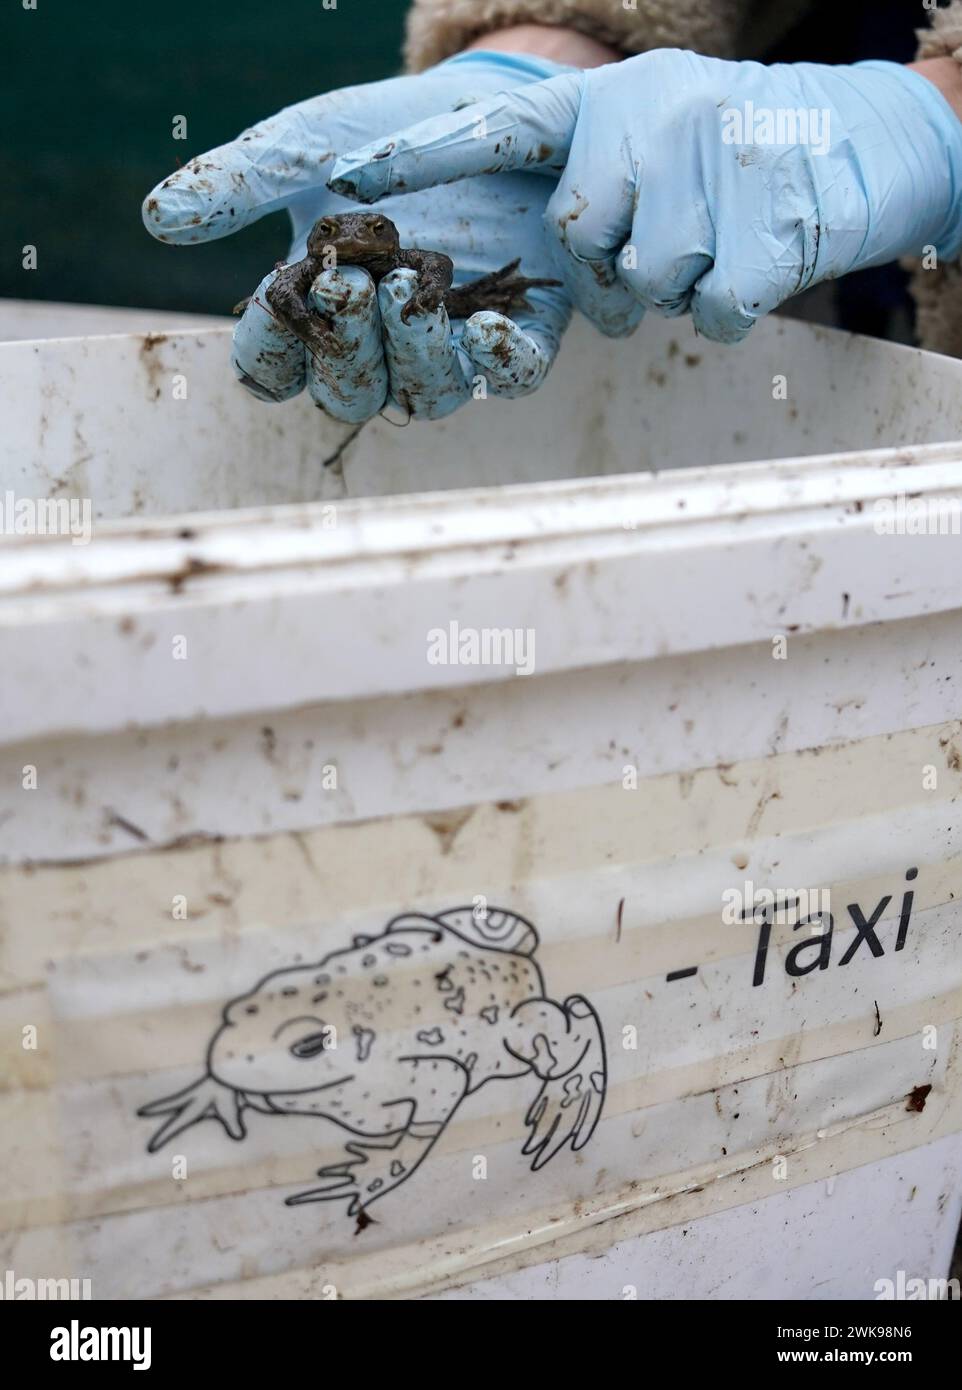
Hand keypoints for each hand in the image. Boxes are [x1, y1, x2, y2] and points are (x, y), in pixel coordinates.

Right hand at [142, 54, 572, 420]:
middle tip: (349, 281)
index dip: (268, 350)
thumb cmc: (380, 131)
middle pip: (347, 395)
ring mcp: (451, 344)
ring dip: (411, 353)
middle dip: (345, 347)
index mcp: (318, 316)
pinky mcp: (522, 330)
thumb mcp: (306, 145)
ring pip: (423, 398)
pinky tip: (483, 325)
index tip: (273, 293)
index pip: (274, 370)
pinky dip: (496, 362)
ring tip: (406, 284)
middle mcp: (382, 345)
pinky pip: (512, 377)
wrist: (480, 98)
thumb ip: (240, 183)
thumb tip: (157, 218)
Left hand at [331, 50, 961, 344]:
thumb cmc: (736, 157)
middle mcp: (652, 115)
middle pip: (576, 242)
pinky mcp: (765, 229)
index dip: (420, 159)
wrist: (864, 141)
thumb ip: (589, 180)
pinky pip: (706, 316)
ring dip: (672, 294)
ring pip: (643, 288)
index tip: (343, 181)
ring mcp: (714, 164)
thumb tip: (545, 271)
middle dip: (608, 275)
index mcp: (609, 99)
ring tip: (715, 244)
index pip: (496, 128)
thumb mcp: (652, 136)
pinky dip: (726, 314)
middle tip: (656, 254)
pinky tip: (756, 264)